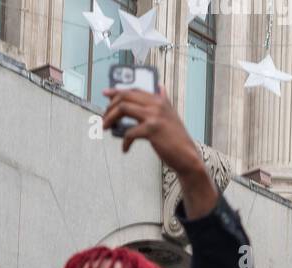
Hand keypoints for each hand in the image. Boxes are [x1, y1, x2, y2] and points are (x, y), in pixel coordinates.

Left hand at [101, 88, 216, 217]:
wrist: (186, 155)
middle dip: (110, 107)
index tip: (105, 93)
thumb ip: (163, 100)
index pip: (134, 89)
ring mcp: (154, 115)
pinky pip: (129, 132)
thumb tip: (159, 87)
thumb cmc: (176, 138)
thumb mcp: (171, 114)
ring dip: (110, 119)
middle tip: (104, 119)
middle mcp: (156, 103)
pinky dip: (124, 142)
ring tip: (106, 128)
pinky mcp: (152, 129)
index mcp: (159, 99)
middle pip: (125, 97)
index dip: (117, 90)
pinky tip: (125, 149)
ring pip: (123, 109)